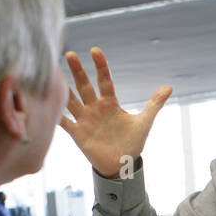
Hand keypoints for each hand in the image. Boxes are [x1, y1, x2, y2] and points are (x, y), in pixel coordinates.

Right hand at [60, 47, 171, 179]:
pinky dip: (56, 114)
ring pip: (71, 100)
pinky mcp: (77, 133)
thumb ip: (154, 103)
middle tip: (70, 54)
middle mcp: (95, 108)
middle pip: (84, 86)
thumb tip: (169, 86)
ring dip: (64, 88)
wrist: (121, 164)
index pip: (104, 80)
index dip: (100, 66)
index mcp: (110, 103)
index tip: (95, 50)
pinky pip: (64, 122)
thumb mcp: (144, 122)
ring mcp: (85, 119)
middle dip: (78, 71)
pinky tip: (46, 104)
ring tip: (53, 73)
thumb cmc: (132, 142)